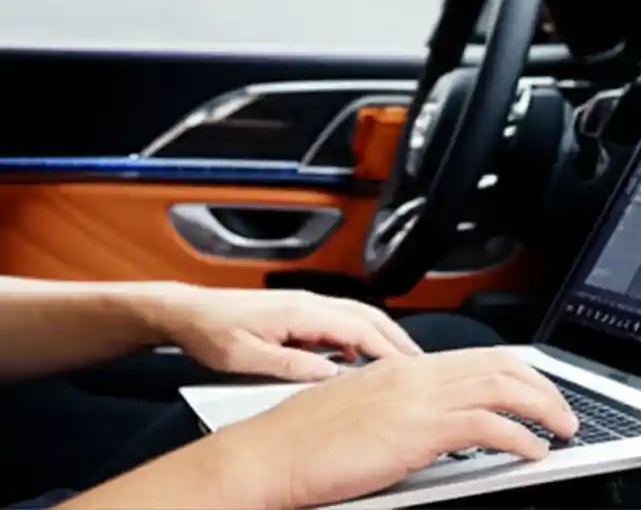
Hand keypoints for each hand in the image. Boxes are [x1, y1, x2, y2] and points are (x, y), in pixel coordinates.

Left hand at [149, 286, 421, 380]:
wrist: (187, 312)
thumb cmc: (210, 332)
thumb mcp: (245, 358)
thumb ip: (290, 365)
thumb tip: (329, 374)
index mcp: (300, 311)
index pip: (358, 328)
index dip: (386, 348)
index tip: (408, 366)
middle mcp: (308, 302)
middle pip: (367, 316)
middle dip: (396, 338)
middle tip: (418, 362)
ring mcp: (305, 303)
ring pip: (358, 315)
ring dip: (382, 335)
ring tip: (399, 359)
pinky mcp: (299, 310)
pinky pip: (342, 319)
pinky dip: (362, 334)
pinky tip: (359, 355)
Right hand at [217, 347, 578, 507]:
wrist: (266, 455)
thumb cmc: (300, 441)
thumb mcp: (360, 409)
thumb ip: (399, 406)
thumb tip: (430, 420)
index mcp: (402, 367)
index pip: (478, 356)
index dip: (518, 370)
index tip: (538, 387)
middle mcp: (415, 375)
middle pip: (499, 366)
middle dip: (541, 386)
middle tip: (562, 410)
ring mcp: (417, 401)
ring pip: (502, 389)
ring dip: (542, 408)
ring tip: (562, 429)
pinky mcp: (416, 432)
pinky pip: (485, 427)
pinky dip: (519, 437)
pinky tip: (532, 451)